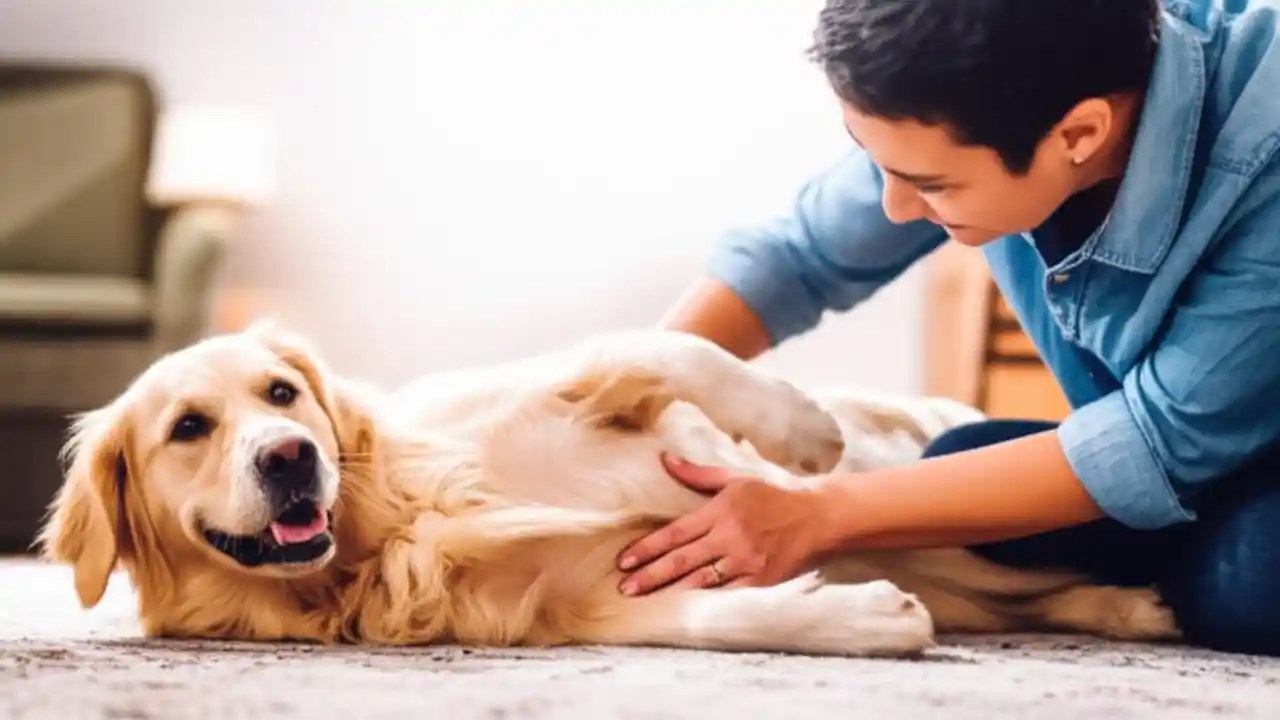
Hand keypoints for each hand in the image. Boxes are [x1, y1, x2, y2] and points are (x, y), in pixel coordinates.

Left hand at [616, 454, 828, 595]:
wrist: (817, 518)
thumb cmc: (774, 495)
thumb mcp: (736, 479)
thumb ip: (698, 474)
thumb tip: (665, 460)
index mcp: (721, 510)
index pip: (675, 533)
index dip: (648, 548)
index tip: (624, 560)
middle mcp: (730, 536)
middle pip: (682, 560)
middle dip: (650, 575)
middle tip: (625, 588)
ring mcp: (745, 561)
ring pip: (699, 580)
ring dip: (669, 591)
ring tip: (644, 600)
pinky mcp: (759, 580)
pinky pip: (724, 593)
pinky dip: (702, 600)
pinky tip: (681, 607)